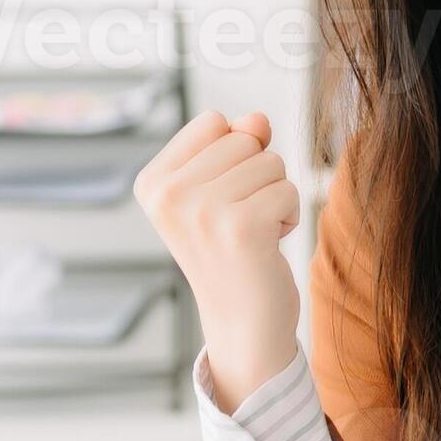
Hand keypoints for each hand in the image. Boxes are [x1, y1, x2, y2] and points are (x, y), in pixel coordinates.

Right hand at [132, 108, 301, 409]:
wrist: (242, 321)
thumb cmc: (232, 249)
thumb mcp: (223, 186)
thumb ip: (237, 141)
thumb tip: (257, 119)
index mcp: (152, 182)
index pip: (213, 122)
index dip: (232, 154)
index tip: (220, 198)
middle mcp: (168, 195)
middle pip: (244, 139)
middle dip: (256, 175)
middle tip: (239, 221)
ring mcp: (202, 211)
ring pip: (270, 162)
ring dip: (274, 196)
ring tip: (252, 232)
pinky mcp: (241, 228)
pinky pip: (288, 189)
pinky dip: (289, 215)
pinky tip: (268, 244)